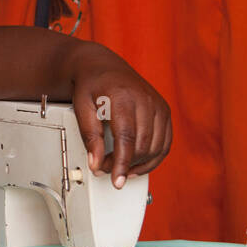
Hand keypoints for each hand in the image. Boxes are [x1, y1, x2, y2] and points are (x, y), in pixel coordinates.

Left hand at [70, 45, 171, 187]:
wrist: (103, 66)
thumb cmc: (91, 85)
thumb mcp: (81, 108)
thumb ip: (90, 136)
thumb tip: (96, 163)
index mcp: (123, 96)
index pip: (127, 137)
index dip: (121, 162)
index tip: (116, 180)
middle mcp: (146, 99)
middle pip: (142, 144)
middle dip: (124, 164)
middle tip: (106, 169)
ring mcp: (158, 105)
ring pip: (156, 147)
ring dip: (139, 164)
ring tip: (119, 168)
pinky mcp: (164, 111)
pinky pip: (165, 142)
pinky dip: (153, 158)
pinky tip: (137, 165)